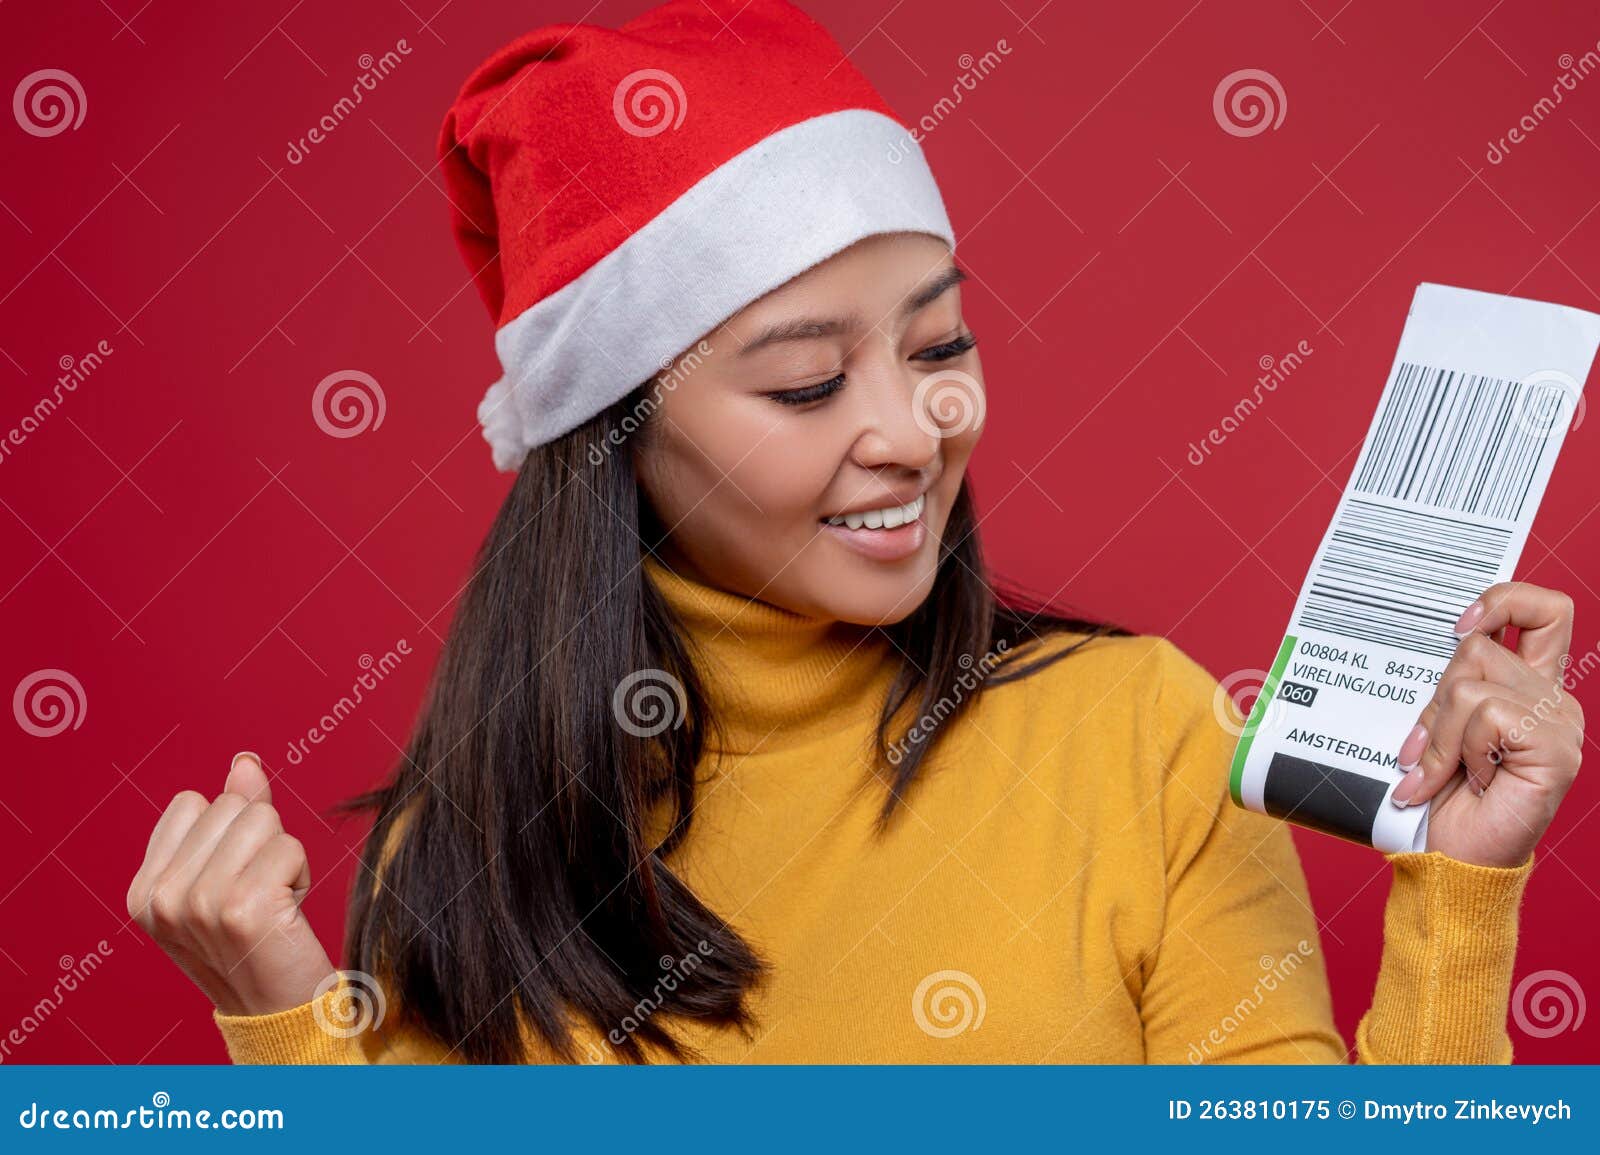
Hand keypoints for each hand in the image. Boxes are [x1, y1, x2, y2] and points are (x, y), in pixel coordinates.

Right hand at [127, 753, 335, 1014]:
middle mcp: (161, 898)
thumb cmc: (257, 941)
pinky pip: (289, 847)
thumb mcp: (227, 875)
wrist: (280, 1011)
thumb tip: (244, 761)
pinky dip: (301, 874)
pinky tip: (287, 915)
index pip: (194, 802)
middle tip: (257, 898)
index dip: (229, 833)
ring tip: (273, 904)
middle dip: (258, 843)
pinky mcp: (242, 908)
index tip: (231, 883)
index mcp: (144, 891)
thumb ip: (232, 815)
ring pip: (263, 820)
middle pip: (232, 806)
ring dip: (282, 857)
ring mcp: (198, 903)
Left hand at [1391, 581, 1584, 866]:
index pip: (1543, 611)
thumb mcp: (1440, 728)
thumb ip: (1452, 687)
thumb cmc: (1442, 799)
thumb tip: (1442, 640)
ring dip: (1439, 734)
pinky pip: (1485, 715)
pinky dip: (1458, 750)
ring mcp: (1559, 725)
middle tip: (1423, 750)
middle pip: (1479, 647)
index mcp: (1528, 687)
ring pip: (1470, 683)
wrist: (1451, 860)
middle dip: (1434, 698)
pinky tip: (1465, 781)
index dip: (1504, 600)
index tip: (1460, 626)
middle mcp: (1551, 701)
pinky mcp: (1555, 750)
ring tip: (1439, 773)